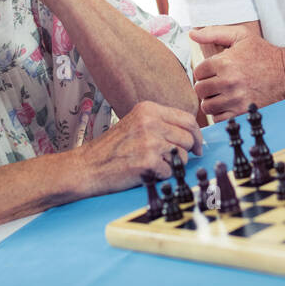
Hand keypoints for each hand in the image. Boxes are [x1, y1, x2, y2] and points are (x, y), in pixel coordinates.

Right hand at [73, 101, 203, 195]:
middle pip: (188, 137)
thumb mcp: (136, 124)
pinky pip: (170, 171)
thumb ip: (161, 124)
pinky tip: (145, 172)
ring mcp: (149, 141)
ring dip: (172, 164)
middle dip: (188, 152)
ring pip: (182, 155)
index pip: (187, 119)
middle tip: (177, 160)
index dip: (196, 135)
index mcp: (148, 109)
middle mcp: (150, 122)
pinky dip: (161, 176)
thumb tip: (193, 135)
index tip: (197, 146)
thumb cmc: (112, 149)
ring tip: (153, 164)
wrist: (87, 166)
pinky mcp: (147, 161)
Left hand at [191, 26, 284, 120]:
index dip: (204, 71)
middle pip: (200, 90)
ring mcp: (235, 99)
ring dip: (212, 101)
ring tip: (221, 94)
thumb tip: (191, 33)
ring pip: (207, 106)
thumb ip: (214, 32)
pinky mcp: (242, 112)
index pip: (198, 71)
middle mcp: (228, 82)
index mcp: (225, 62)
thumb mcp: (241, 36)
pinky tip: (228, 104)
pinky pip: (219, 119)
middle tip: (216, 83)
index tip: (213, 71)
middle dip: (205, 86)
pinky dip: (220, 113)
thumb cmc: (263, 53)